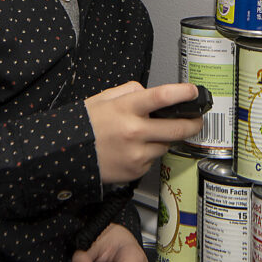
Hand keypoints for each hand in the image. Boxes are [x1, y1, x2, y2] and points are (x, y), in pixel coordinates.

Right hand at [84, 82, 203, 183]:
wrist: (64, 155)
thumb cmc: (84, 125)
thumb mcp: (103, 98)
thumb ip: (130, 91)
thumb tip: (149, 92)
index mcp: (125, 109)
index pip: (161, 97)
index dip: (182, 93)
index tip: (193, 91)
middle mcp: (133, 131)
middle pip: (177, 128)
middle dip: (193, 123)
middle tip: (197, 120)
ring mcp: (136, 154)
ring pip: (166, 145)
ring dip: (163, 139)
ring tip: (145, 135)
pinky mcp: (136, 170)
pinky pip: (153, 160)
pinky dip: (148, 153)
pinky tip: (132, 149)